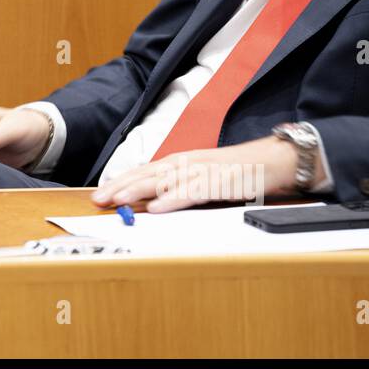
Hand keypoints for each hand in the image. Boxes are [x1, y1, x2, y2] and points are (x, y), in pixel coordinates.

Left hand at [90, 135, 315, 212]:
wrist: (269, 161)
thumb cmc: (233, 171)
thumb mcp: (199, 176)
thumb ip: (176, 185)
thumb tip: (149, 200)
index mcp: (179, 162)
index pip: (142, 171)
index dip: (119, 181)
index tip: (98, 193)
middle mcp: (186, 163)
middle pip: (147, 174)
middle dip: (121, 186)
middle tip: (98, 198)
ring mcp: (201, 171)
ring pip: (164, 181)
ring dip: (140, 191)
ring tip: (119, 201)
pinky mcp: (218, 182)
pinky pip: (192, 192)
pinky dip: (173, 199)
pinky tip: (158, 207)